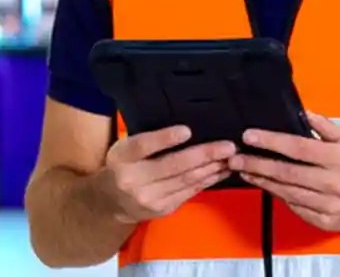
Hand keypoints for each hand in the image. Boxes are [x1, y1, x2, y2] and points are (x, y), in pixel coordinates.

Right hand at [95, 125, 235, 223]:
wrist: (109, 202)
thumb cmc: (122, 165)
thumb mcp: (124, 147)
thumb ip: (148, 140)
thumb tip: (187, 129)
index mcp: (122, 157)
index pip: (143, 146)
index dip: (164, 138)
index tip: (187, 130)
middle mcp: (134, 179)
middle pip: (172, 166)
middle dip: (203, 155)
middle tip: (228, 146)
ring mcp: (149, 198)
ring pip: (186, 181)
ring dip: (212, 168)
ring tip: (230, 158)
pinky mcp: (162, 209)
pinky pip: (189, 192)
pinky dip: (207, 181)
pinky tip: (220, 171)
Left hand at [228, 113, 339, 232]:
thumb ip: (324, 126)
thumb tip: (302, 113)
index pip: (298, 148)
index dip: (271, 142)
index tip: (249, 136)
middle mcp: (335, 184)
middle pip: (287, 174)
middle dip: (257, 165)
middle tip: (234, 158)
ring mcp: (330, 206)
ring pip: (287, 193)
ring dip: (262, 181)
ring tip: (243, 171)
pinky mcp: (326, 222)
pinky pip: (296, 208)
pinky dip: (278, 196)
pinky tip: (265, 186)